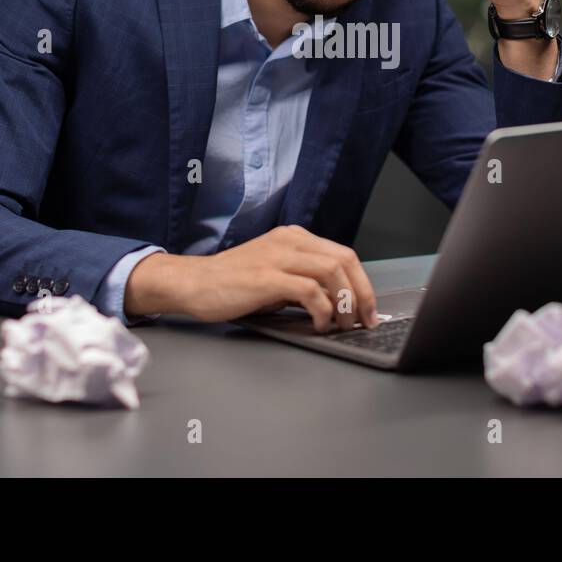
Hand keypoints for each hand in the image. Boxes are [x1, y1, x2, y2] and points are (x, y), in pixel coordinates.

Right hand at [126, 226, 378, 331]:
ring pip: (332, 272)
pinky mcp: (267, 277)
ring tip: (342, 325)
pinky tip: (319, 325)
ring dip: (345, 302)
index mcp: (293, 237)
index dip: (362, 283)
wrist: (193, 283)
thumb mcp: (274, 274)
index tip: (368, 308)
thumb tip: (334, 302)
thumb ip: (303, 280)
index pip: (343, 254)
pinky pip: (310, 291)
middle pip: (344, 260)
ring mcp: (278, 257)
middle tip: (365, 320)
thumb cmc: (231, 283)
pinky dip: (322, 310)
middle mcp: (289, 241)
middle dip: (361, 293)